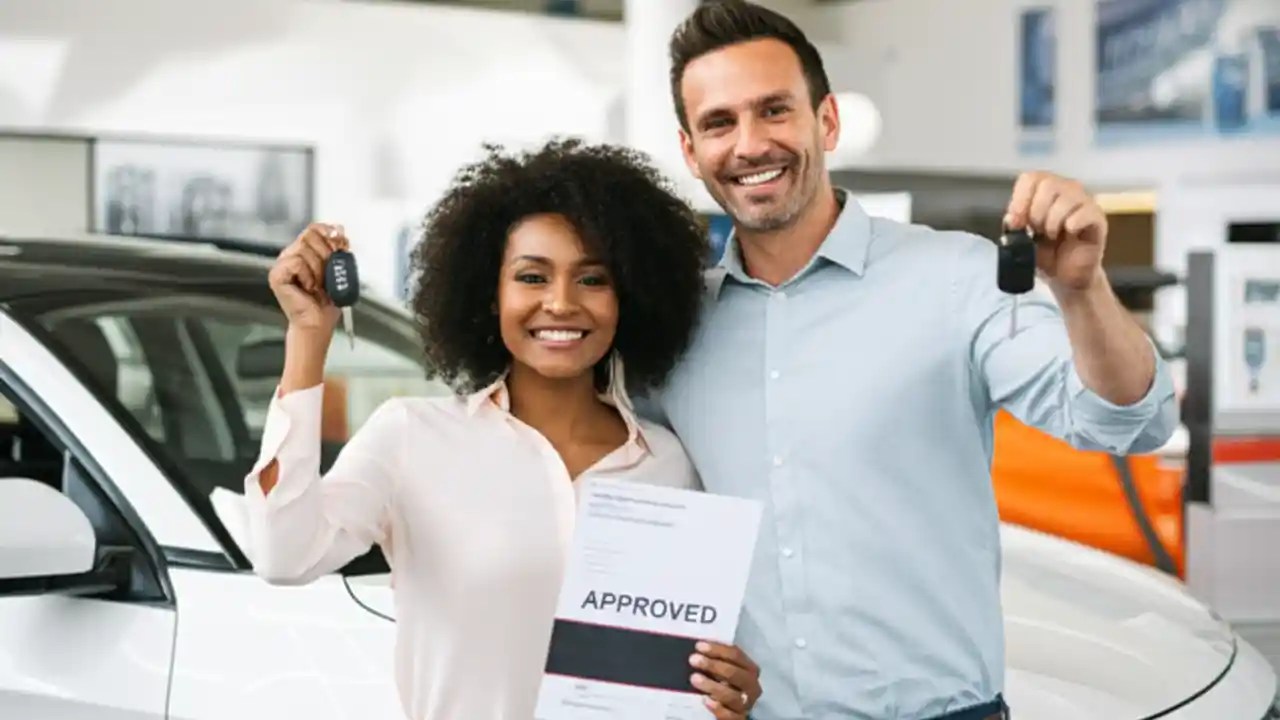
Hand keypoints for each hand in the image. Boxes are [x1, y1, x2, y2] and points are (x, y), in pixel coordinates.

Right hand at [269, 222, 348, 331]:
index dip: (328, 231)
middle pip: (310, 234)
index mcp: (305, 251)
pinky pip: (296, 262)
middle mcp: (291, 254)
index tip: (340, 242)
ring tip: (317, 284)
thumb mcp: (339, 268)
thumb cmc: (327, 300)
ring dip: (318, 270)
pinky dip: (307, 276)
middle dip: (326, 253)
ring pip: (304, 248)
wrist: (319, 322)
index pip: (314, 228)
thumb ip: (338, 248)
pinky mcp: (277, 275)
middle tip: (328, 272)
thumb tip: (339, 228)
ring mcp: (282, 264)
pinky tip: (307, 287)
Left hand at [689, 640, 760, 718]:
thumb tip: (699, 648)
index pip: (736, 655)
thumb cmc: (724, 682)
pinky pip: (729, 715)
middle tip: (694, 660)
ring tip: (694, 678)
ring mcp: (746, 704)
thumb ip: (716, 659)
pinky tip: (705, 700)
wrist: (729, 707)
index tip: (699, 646)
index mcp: (750, 669)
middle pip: (734, 673)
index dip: (717, 649)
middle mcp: (751, 686)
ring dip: (712, 686)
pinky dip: (717, 708)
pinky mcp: (739, 718)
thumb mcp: (723, 669)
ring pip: (731, 695)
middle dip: (713, 665)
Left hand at [1004, 171, 1107, 293]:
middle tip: (1037, 231)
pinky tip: (1070, 233)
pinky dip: (1072, 225)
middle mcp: (1066, 189)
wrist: (1065, 276)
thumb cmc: (1045, 253)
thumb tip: (1011, 218)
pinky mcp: (1097, 217)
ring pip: (1066, 198)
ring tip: (1052, 236)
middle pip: (1048, 185)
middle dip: (1036, 212)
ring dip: (1052, 221)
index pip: (1031, 178)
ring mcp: (1084, 201)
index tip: (1016, 223)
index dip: (1020, 200)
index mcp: (1044, 190)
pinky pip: (1084, 212)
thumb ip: (1015, 224)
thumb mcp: (1021, 238)